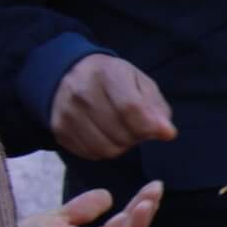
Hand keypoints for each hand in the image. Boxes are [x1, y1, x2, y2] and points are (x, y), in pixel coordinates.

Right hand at [51, 54, 176, 160]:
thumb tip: (167, 133)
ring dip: (123, 145)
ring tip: (124, 130)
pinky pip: (91, 154)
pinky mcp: (59, 130)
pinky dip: (105, 150)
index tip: (167, 133)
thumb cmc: (114, 80)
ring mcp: (67, 112)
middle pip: (121, 132)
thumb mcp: (140, 82)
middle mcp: (81, 92)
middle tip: (139, 127)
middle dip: (139, 136)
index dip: (151, 126)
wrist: (72, 74)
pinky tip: (107, 135)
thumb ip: (156, 107)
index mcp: (106, 73)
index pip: (130, 108)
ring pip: (107, 148)